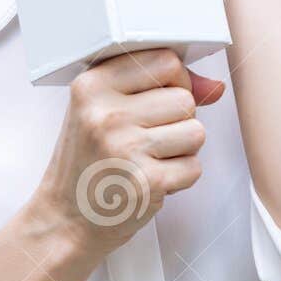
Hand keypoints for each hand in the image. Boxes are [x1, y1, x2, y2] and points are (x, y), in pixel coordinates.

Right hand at [31, 48, 224, 256]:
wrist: (65, 219)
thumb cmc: (88, 162)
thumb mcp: (106, 112)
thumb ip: (158, 88)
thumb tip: (216, 87)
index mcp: (92, 86)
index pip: (165, 60)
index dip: (175, 80)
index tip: (159, 100)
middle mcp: (106, 114)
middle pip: (185, 99)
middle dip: (178, 121)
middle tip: (147, 140)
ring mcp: (126, 148)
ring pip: (196, 132)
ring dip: (181, 150)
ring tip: (149, 159)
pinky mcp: (146, 182)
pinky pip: (194, 168)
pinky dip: (180, 178)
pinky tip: (150, 180)